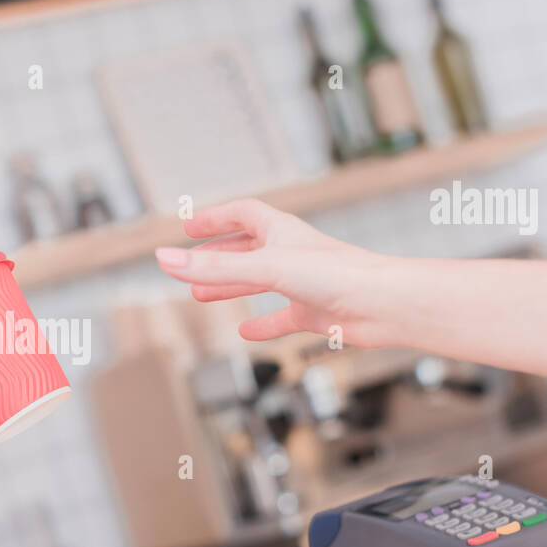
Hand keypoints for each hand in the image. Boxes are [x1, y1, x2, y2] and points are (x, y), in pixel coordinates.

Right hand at [153, 198, 395, 346]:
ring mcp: (303, 283)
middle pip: (245, 248)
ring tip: (202, 295)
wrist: (383, 304)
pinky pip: (282, 318)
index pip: (241, 214)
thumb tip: (164, 259)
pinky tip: (247, 333)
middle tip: (188, 265)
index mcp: (282, 232)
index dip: (214, 218)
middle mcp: (291, 254)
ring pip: (258, 282)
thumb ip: (213, 265)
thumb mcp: (263, 267)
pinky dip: (262, 324)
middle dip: (215, 255)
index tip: (188, 226)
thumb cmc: (336, 275)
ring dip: (229, 286)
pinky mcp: (314, 312)